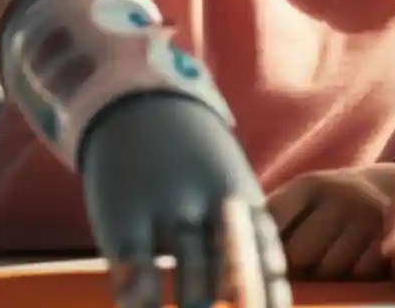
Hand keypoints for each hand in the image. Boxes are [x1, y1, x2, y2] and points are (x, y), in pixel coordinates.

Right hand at [81, 94, 290, 307]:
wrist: (141, 106)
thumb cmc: (195, 161)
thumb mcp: (234, 186)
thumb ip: (252, 237)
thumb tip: (268, 292)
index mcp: (246, 201)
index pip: (269, 256)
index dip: (272, 294)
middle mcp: (213, 206)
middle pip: (234, 269)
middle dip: (238, 302)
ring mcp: (169, 210)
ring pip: (190, 270)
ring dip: (196, 306)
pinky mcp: (123, 217)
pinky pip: (135, 264)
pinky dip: (141, 297)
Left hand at [267, 163, 394, 279]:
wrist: (389, 191)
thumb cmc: (328, 209)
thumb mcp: (300, 203)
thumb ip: (268, 221)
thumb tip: (226, 244)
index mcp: (308, 185)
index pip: (270, 221)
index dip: (263, 246)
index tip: (260, 255)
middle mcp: (341, 193)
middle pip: (298, 255)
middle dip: (297, 266)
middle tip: (307, 258)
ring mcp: (369, 214)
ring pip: (329, 271)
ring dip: (326, 276)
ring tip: (333, 258)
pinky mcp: (394, 236)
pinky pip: (359, 275)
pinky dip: (354, 278)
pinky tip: (356, 262)